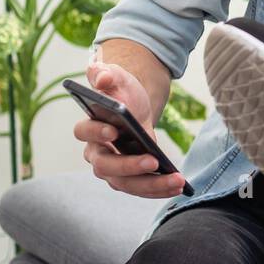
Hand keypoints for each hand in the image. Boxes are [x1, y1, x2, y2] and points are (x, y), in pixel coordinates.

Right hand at [73, 59, 184, 197]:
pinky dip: (158, 190)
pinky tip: (179, 186)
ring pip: (124, 183)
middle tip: (153, 161)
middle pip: (105, 166)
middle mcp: (96, 152)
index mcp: (88, 126)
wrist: (135, 105)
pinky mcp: (129, 178)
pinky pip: (140, 189)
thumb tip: (103, 78)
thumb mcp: (116, 76)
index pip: (84, 132)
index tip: (115, 130)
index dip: (96, 132)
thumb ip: (105, 73)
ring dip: (151, 185)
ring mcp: (111, 169)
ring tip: (176, 180)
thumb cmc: (122, 92)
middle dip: (129, 166)